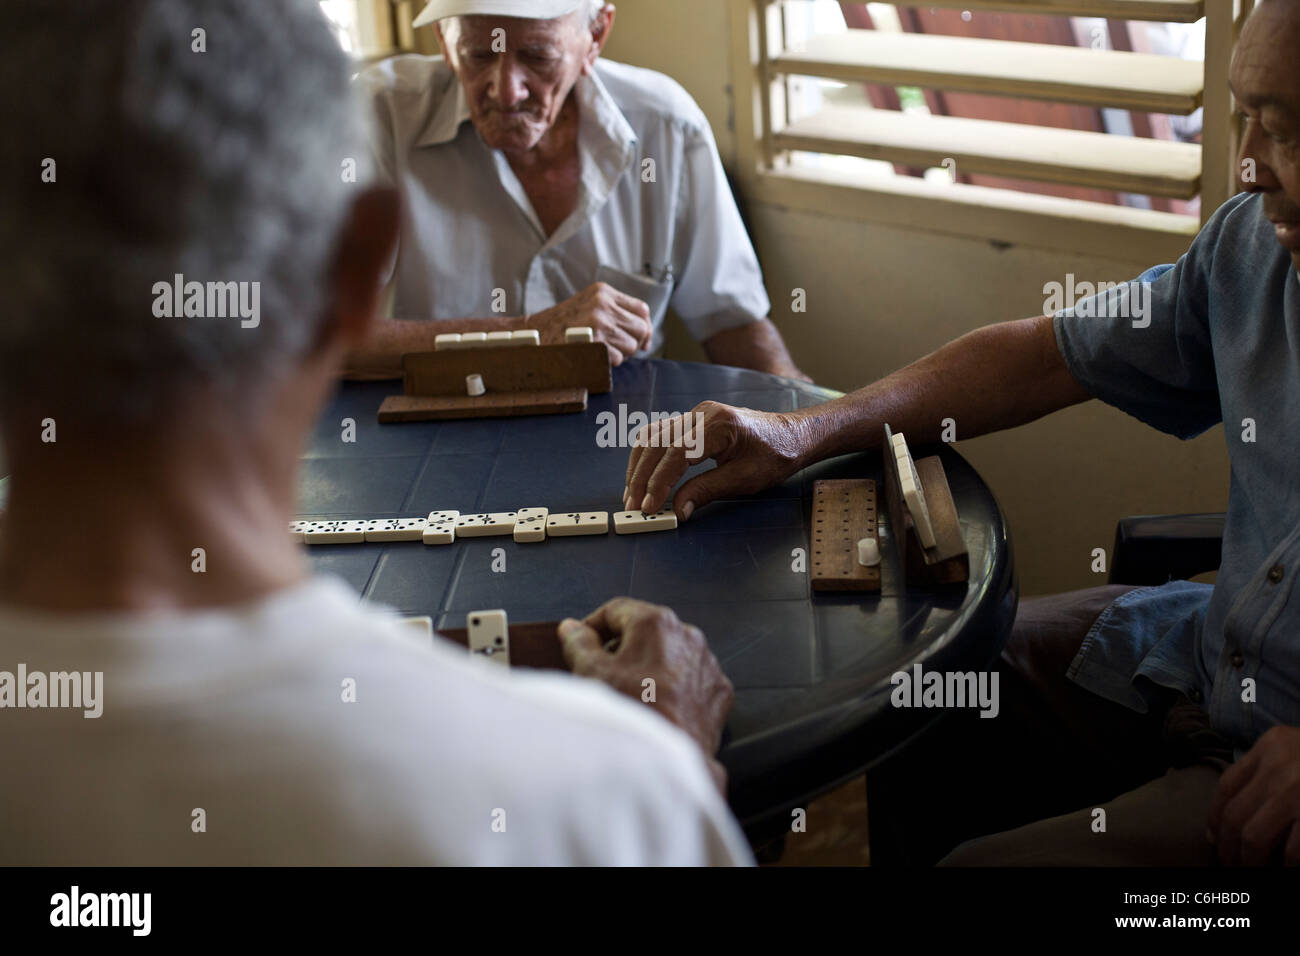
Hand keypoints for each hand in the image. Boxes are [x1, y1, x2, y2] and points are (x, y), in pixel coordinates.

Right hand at [527, 282, 652, 365]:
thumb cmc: (562, 324)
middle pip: (640, 328)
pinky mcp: (594, 340)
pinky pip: (618, 358)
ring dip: (621, 354)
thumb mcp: (588, 305)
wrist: (534, 334)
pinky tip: (595, 356)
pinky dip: (609, 362)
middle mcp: (603, 303)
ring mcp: (598, 321)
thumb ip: (615, 312)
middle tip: (621, 349)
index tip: (643, 340)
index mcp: (603, 292)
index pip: (642, 310)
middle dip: (635, 343)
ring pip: (631, 345)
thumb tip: (645, 334)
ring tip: (603, 351)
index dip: (645, 328)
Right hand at [558, 599, 732, 789]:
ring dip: (648, 668)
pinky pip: (689, 679)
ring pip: (669, 655)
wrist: (668, 762)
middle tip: (601, 674)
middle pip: (645, 631)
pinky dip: (672, 687)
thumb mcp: (591, 673)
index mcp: (655, 623)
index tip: (580, 643)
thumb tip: (572, 629)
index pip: (616, 610)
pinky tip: (655, 708)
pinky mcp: (718, 691)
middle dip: (621, 649)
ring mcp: (707, 663)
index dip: (592, 626)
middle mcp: (688, 635)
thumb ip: (578, 643)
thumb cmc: (631, 714)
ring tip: (629, 696)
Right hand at [624, 401, 806, 518]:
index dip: (658, 483)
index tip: (649, 507)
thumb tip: (677, 510)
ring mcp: (696, 414)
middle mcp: (702, 413)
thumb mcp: (744, 480)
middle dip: (641, 477)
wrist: (792, 435)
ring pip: (652, 436)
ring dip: (639, 465)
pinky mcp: (693, 420)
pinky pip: (660, 434)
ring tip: (632, 494)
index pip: (675, 454)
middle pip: (656, 443)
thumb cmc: (775, 456)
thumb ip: (707, 491)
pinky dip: (647, 455)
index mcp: (718, 426)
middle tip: (633, 506)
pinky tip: (642, 475)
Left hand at [1206, 725, 1299, 864]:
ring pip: (1255, 836)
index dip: (1214, 818)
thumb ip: (1266, 770)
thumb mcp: (1295, 749)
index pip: (1226, 786)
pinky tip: (1287, 868)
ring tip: (1254, 869)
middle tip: (1231, 863)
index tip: (1215, 839)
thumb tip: (1228, 819)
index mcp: (1272, 745)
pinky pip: (1294, 850)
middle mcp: (1281, 765)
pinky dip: (1288, 864)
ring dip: (1252, 860)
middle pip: (1235, 815)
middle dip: (1229, 847)